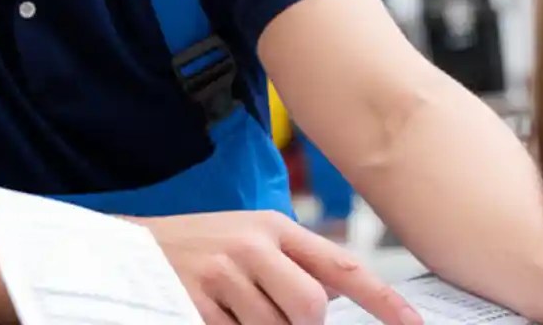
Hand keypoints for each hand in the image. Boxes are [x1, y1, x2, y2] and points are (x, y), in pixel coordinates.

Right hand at [135, 210, 422, 324]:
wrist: (129, 248)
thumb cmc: (198, 247)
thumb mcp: (248, 239)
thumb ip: (292, 264)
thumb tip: (332, 300)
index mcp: (273, 227)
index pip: (341, 266)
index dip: (383, 299)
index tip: (413, 324)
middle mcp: (251, 246)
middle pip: (310, 308)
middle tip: (280, 319)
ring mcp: (221, 275)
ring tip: (235, 311)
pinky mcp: (196, 303)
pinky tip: (216, 315)